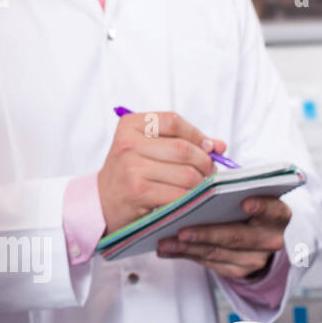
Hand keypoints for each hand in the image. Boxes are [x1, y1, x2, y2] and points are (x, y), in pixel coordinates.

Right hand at [97, 110, 224, 234]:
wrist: (103, 201)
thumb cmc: (131, 172)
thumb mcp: (147, 148)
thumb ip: (181, 141)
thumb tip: (218, 145)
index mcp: (130, 126)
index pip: (173, 121)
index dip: (196, 134)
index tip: (206, 147)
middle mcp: (128, 144)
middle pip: (184, 149)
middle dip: (205, 162)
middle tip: (208, 171)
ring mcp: (132, 169)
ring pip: (187, 174)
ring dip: (200, 184)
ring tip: (198, 187)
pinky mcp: (139, 192)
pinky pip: (180, 194)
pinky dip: (190, 199)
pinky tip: (187, 199)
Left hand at [157, 196, 289, 278]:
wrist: (260, 234)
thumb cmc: (245, 205)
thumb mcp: (247, 192)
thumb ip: (232, 185)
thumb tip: (202, 167)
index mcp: (278, 214)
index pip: (275, 210)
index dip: (262, 207)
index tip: (246, 203)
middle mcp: (271, 239)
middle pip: (238, 237)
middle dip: (207, 234)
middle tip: (182, 231)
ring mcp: (256, 258)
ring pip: (218, 253)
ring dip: (188, 248)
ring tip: (164, 241)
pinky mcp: (240, 270)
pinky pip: (209, 263)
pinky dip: (186, 254)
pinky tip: (167, 249)